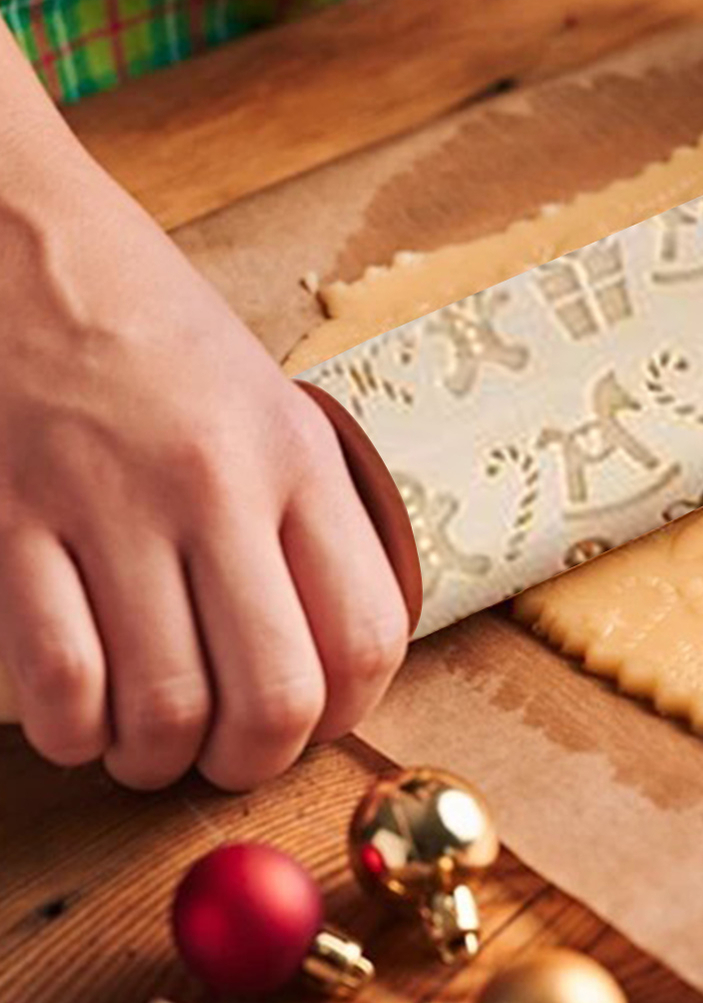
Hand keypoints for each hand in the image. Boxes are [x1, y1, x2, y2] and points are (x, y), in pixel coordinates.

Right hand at [0, 43, 407, 787]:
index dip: (346, 713)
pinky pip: (58, 683)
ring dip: (156, 760)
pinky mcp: (9, 522)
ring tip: (148, 741)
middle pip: (274, 695)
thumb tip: (327, 648)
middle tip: (225, 757)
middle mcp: (216, 486)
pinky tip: (78, 716)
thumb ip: (302, 513)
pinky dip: (72, 731)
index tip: (312, 723)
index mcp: (296, 456)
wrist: (24, 240)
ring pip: (162, 708)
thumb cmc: (153, 328)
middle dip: (253, 762)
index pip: (367, 632)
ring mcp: (107, 506)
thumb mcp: (265, 400)